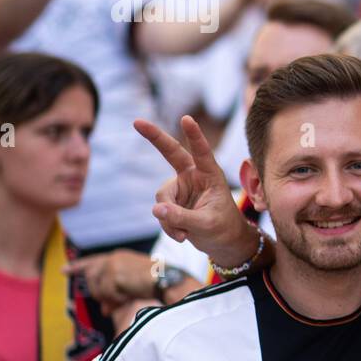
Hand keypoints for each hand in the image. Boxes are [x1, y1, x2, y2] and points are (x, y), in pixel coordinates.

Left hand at [63, 250, 155, 308]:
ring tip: (124, 300)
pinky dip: (117, 299)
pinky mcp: (114, 274)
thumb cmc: (157, 283)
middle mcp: (113, 258)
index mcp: (119, 257)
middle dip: (97, 294)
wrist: (168, 280)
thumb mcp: (132, 285)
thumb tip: (103, 309)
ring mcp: (112, 265)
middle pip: (91, 277)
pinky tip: (129, 296)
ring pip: (97, 288)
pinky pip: (106, 293)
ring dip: (108, 298)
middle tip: (108, 308)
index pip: (93, 261)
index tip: (64, 271)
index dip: (78, 266)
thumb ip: (114, 292)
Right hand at [134, 115, 252, 263]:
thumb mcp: (205, 224)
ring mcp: (180, 187)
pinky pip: (161, 212)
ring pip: (162, 199)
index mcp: (210, 174)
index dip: (194, 135)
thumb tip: (156, 209)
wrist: (222, 242)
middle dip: (154, 137)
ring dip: (169, 219)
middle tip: (137, 122)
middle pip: (171, 152)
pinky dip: (168, 226)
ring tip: (185, 234)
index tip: (186, 118)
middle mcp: (193, 176)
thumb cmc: (223, 228)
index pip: (202, 152)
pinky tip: (182, 235)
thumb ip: (182, 216)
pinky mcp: (171, 201)